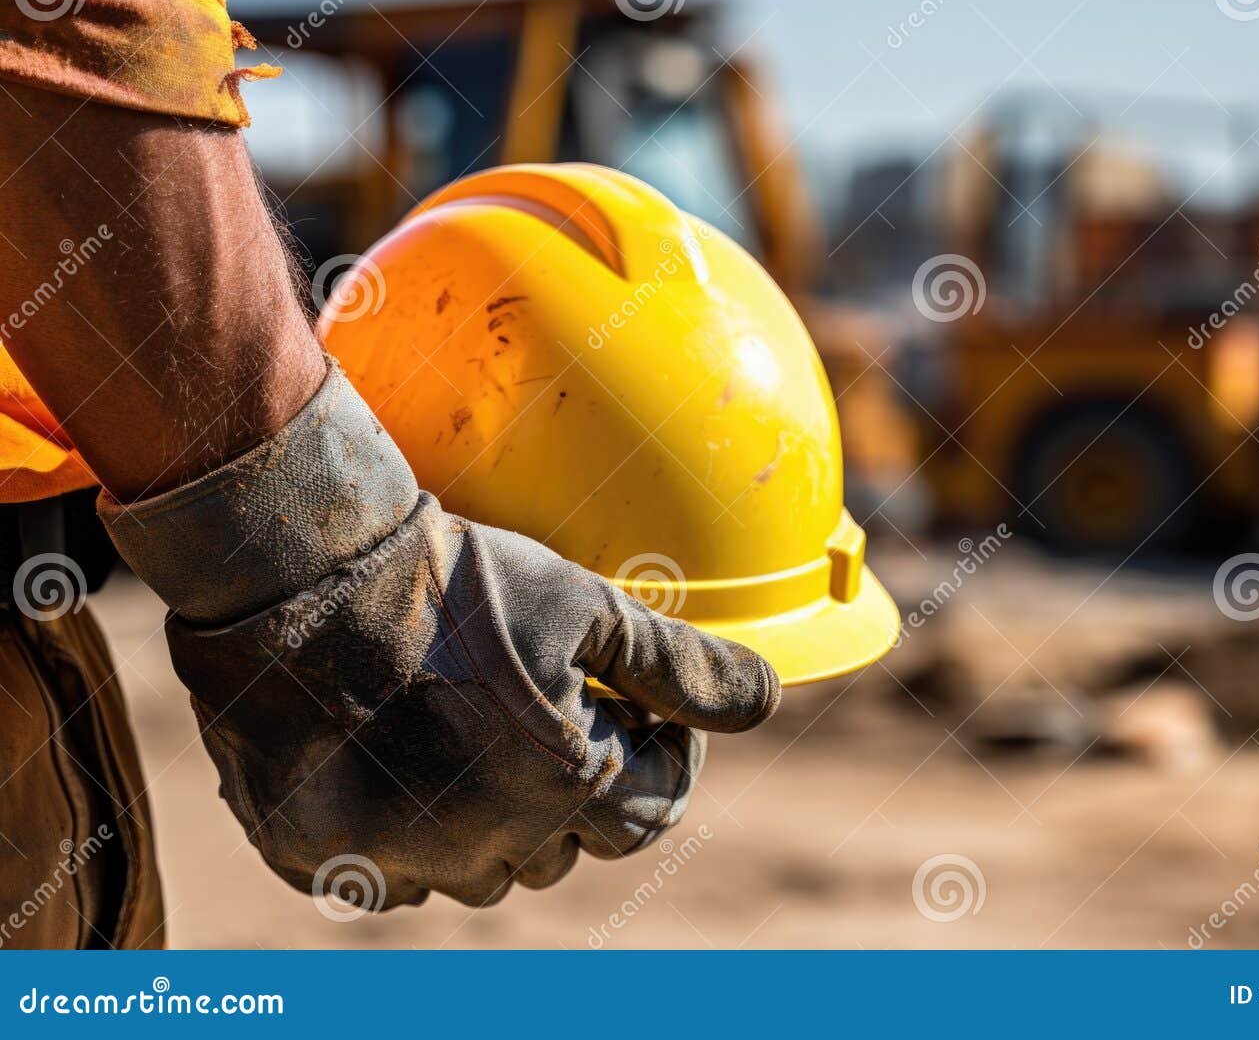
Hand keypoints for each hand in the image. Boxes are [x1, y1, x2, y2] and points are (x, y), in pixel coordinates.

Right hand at [104, 367, 777, 909]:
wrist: (301, 576)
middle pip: (574, 846)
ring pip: (487, 868)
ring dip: (504, 816)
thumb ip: (681, 667)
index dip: (665, 755)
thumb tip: (766, 701)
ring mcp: (401, 860)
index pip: (656, 810)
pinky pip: (396, 873)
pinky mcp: (325, 861)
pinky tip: (406, 755)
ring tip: (480, 728)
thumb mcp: (587, 607)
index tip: (641, 712)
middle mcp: (489, 843)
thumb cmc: (455, 584)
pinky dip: (417, 831)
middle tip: (559, 709)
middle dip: (587, 786)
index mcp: (566, 783)